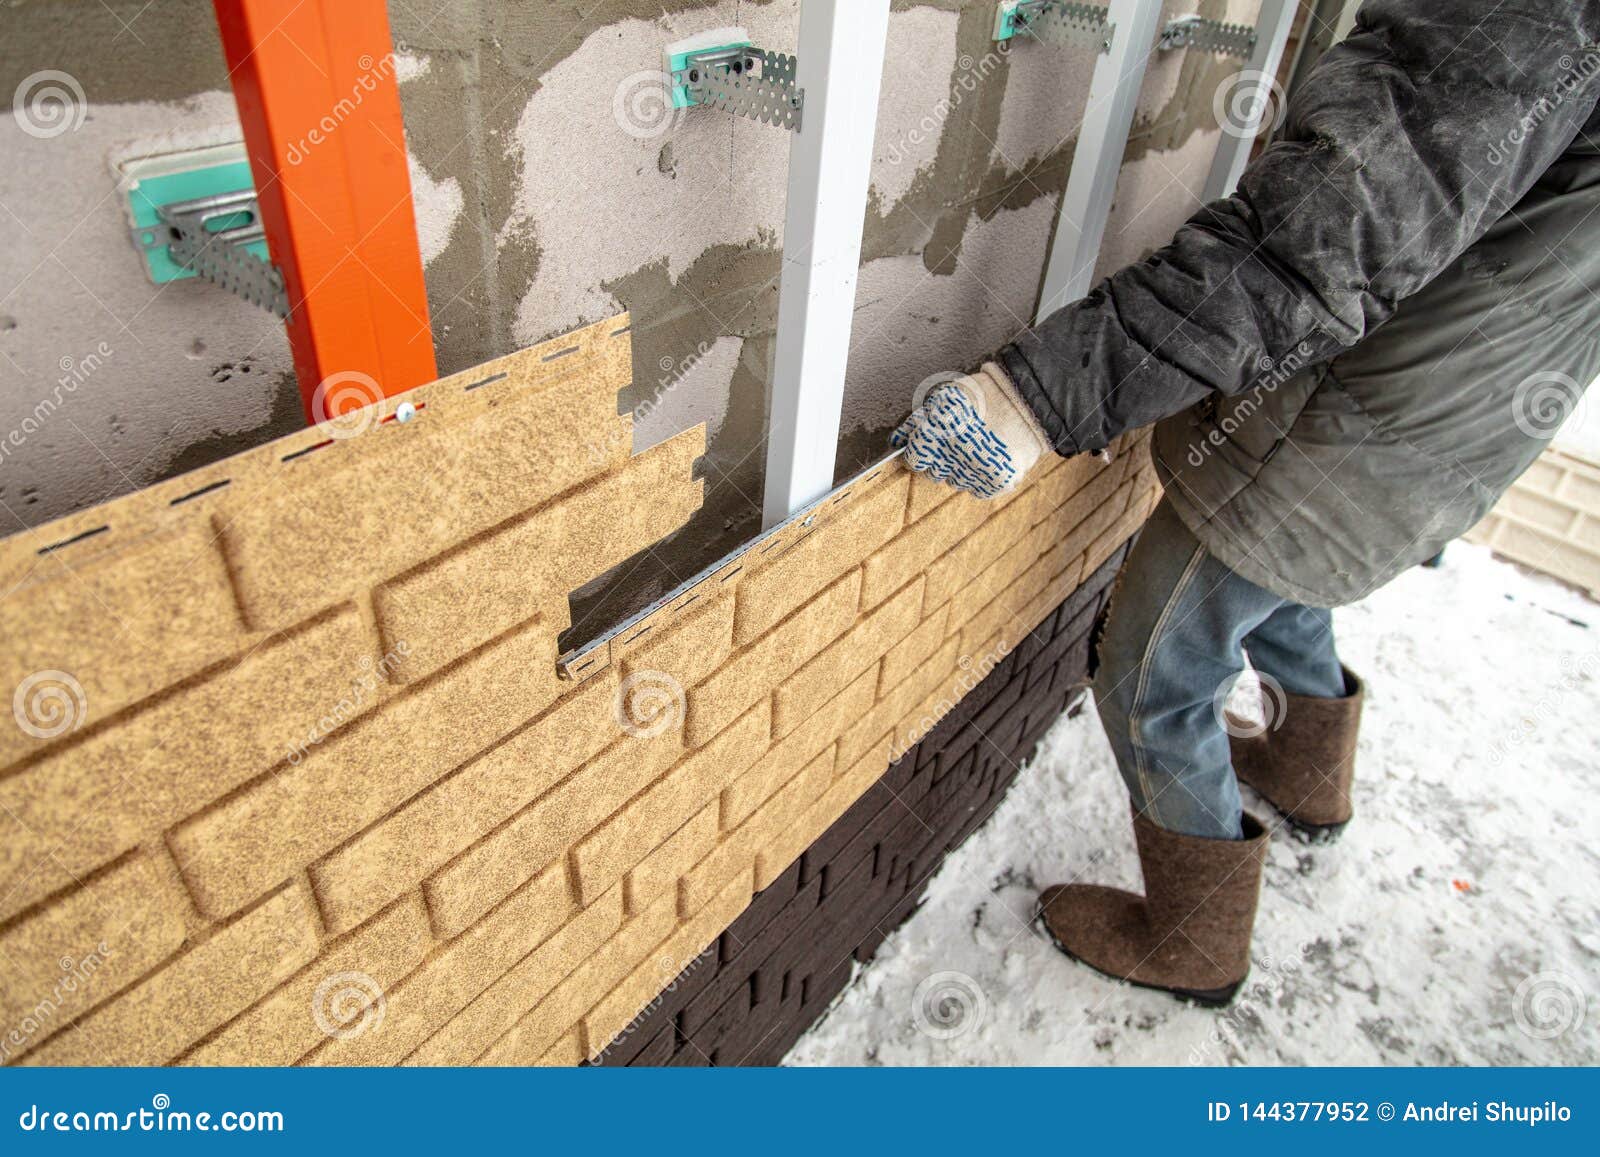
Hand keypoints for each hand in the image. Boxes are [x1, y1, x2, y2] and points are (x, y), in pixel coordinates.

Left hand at [891, 363, 1051, 497]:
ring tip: (978, 447)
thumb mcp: (944, 398)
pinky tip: (990, 457)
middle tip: (958, 442)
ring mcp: (974, 474)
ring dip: (961, 469)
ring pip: (956, 482)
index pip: (914, 459)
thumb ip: (917, 422)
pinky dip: (981, 477)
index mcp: (934, 436)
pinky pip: (978, 489)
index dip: (920, 452)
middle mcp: (951, 459)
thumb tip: (897, 440)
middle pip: (934, 474)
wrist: (1027, 402)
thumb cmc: (983, 395)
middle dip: (941, 460)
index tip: (927, 447)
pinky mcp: (994, 483)